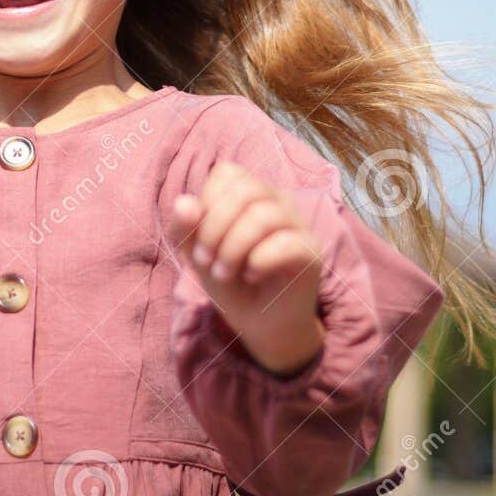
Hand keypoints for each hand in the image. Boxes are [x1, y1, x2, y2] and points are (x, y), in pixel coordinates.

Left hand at [167, 161, 325, 377]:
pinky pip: (285, 243)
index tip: (198, 241)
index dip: (206, 204)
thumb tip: (184, 201)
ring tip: (224, 272)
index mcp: (251, 193)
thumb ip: (185, 228)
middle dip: (215, 228)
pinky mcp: (311, 251)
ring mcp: (298, 224)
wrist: (259, 322)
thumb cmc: (230, 280)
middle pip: (246, 190)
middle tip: (206, 261)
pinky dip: (258, 262)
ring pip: (264, 215)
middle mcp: (277, 201)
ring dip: (233, 248)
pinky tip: (252, 276)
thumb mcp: (197, 255)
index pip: (228, 173)